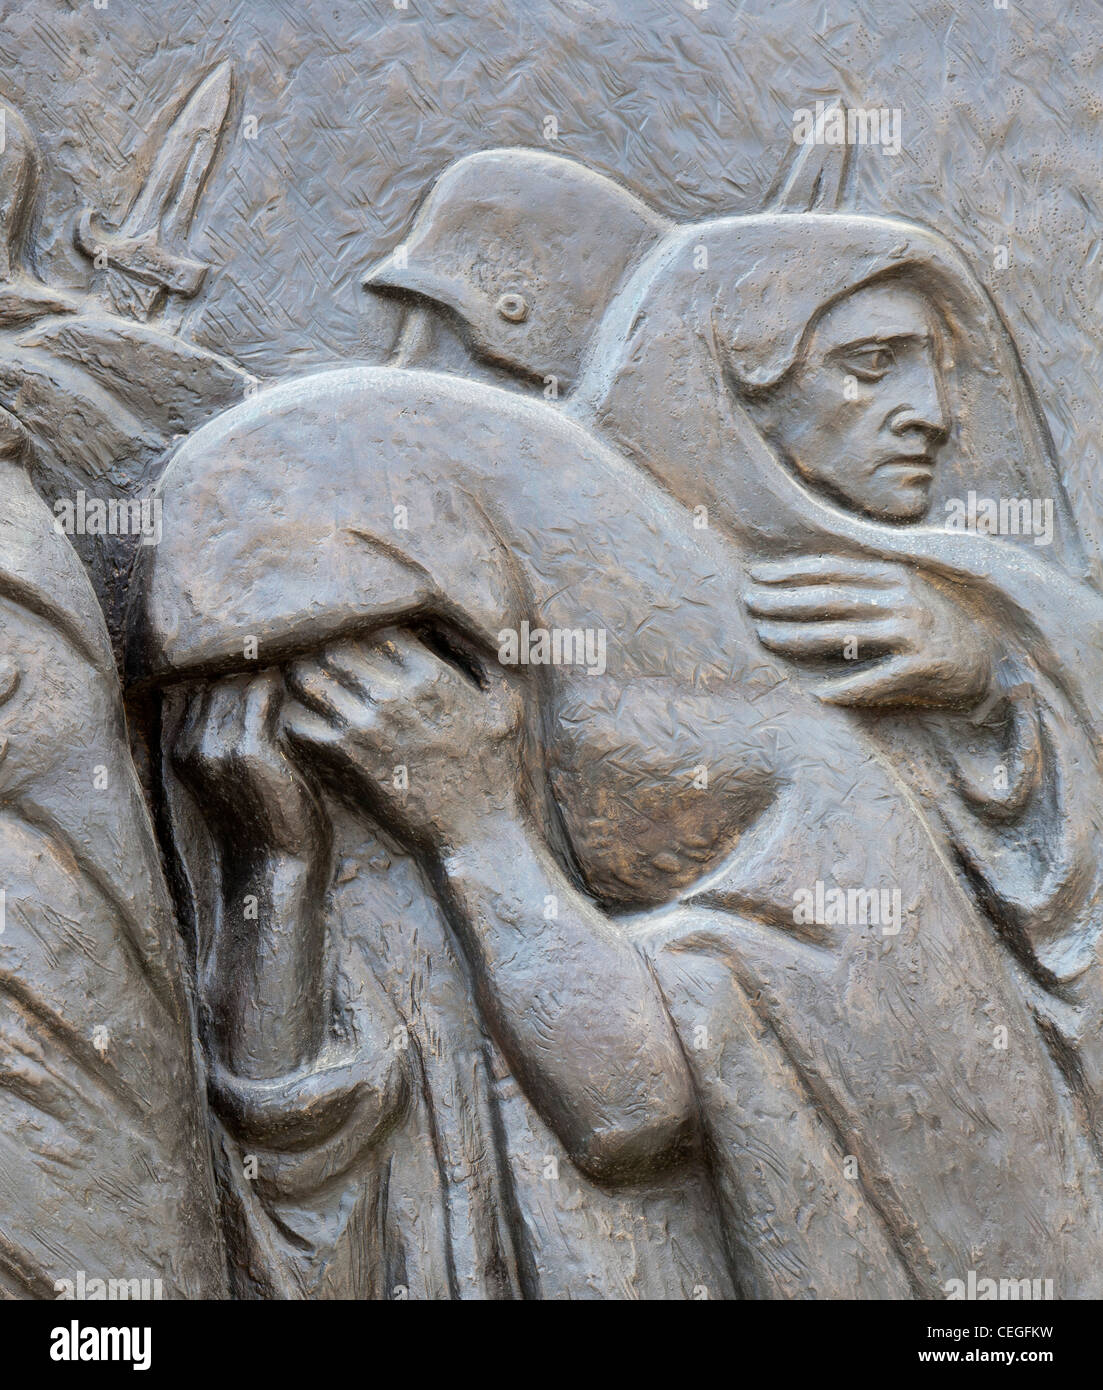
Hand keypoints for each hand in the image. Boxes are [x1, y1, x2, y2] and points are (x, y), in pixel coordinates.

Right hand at [171, 670, 329, 865]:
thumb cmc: (264, 824)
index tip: (259, 659)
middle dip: (246, 664)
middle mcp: (191, 745)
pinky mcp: (251, 750)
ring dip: (266, 669)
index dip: (228, 670)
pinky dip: (282, 681)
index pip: (198, 687)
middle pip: (216, 678)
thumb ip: (228, 738)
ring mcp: (217, 747)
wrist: (273, 872)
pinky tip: (301, 683)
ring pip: (238, 680)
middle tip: (281, 649)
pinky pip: (263, 692)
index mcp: (180, 751)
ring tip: (296, 661)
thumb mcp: (233, 778)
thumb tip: (249, 689)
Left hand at [280, 627, 524, 856]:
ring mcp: (365, 729)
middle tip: (324, 660)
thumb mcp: (508, 701)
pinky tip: (308, 720)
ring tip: (312, 685)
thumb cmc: (498, 767)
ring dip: (305, 677)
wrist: (480, 834)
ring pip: (309, 680)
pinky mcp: (346, 761)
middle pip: (334, 647)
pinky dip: (295, 715)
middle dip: (326, 648)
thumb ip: (480, 655)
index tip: (359, 641)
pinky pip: (299, 722)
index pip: (374, 627)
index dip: (362, 630)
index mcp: (430, 675)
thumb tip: (450, 623)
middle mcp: (393, 695)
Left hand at [743, 555, 993, 707]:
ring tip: (765, 637)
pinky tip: (816, 695)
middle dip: (784, 600)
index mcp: (895, 576)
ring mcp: (913, 634)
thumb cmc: (936, 624)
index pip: (833, 569)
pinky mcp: (923, 669)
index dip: (791, 572)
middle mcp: (902, 600)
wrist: (993, 658)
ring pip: (843, 635)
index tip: (755, 576)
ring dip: (799, 636)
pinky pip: (874, 682)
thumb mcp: (907, 590)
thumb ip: (866, 582)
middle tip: (748, 604)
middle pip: (830, 598)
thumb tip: (806, 578)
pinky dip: (844, 690)